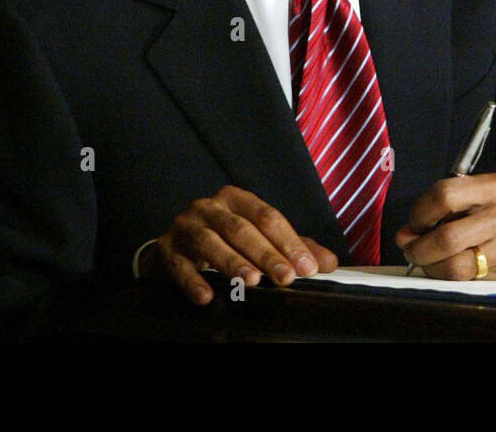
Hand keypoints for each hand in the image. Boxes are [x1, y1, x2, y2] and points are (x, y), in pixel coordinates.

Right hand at [139, 186, 337, 304]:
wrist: (173, 249)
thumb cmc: (224, 241)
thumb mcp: (259, 239)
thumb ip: (293, 248)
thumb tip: (328, 263)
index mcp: (236, 199)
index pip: (267, 216)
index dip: (289, 241)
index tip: (307, 267)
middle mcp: (210, 207)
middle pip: (241, 229)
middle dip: (266, 254)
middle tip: (285, 278)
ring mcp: (185, 226)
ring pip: (210, 242)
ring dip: (232, 262)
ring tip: (251, 282)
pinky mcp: (166, 249)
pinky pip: (179, 265)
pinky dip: (193, 281)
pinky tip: (207, 296)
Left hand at [395, 174, 495, 279]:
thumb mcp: (495, 186)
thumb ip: (457, 201)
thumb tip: (414, 227)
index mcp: (493, 189)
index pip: (443, 196)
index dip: (419, 213)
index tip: (413, 222)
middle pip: (446, 239)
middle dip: (417, 249)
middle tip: (410, 248)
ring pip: (457, 268)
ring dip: (432, 269)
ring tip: (428, 262)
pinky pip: (475, 282)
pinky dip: (457, 278)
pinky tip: (455, 269)